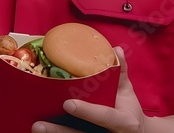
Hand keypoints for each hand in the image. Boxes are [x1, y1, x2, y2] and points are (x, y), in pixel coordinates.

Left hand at [33, 47, 171, 132]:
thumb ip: (120, 71)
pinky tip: (42, 130)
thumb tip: (115, 49)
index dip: (88, 112)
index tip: (68, 104)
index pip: (105, 117)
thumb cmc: (127, 108)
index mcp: (124, 121)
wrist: (137, 132)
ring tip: (36, 127)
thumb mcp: (127, 91)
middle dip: (60, 131)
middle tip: (39, 124)